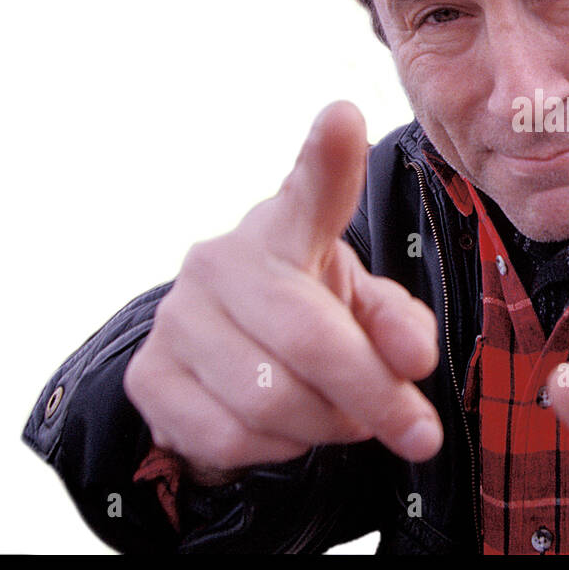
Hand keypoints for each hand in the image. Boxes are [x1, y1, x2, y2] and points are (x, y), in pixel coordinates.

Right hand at [124, 101, 441, 484]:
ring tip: (343, 416)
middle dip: (376, 398)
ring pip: (271, 402)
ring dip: (328, 427)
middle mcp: (221, 259)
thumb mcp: (367, 310)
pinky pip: (230, 438)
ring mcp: (177, 317)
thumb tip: (411, 358)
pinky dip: (277, 451)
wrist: (226, 361)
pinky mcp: (148, 376)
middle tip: (420, 434)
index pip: (310, 190)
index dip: (327, 157)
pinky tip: (284, 429)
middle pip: (310, 340)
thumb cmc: (310, 316)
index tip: (342, 118)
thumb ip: (400, 324)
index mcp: (286, 227)